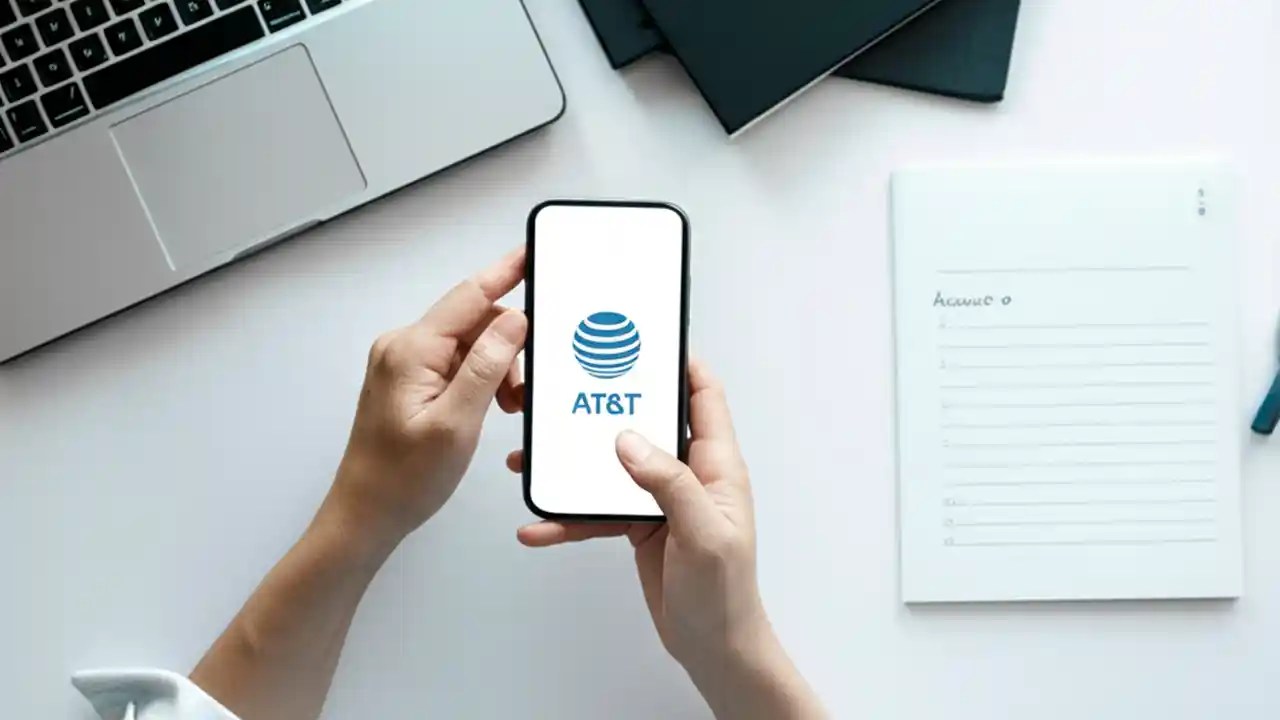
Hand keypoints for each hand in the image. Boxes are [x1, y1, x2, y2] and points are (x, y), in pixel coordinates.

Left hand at [327, 248, 526, 551]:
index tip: (533, 254)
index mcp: (411, 350)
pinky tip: (486, 408)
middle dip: (507, 348)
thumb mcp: (457, 423)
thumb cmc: (401, 480)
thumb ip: (486, 365)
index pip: (469, 296)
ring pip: (469, 344)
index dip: (506, 272)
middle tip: (520, 392)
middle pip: (474, 321)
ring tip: (502, 409)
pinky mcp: (409, 379)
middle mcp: (402, 347)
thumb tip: (513, 320)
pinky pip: (456, 363)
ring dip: (495, 369)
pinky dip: (479, 381)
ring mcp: (404, 363)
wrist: (366, 515)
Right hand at [512, 360, 824, 717]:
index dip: (680, 363)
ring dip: (572, 466)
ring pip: (610, 467)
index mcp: (715, 465)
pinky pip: (596, 511)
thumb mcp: (703, 533)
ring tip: (531, 462)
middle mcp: (688, 474)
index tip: (645, 338)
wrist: (713, 646)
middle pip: (644, 423)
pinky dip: (567, 519)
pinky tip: (538, 526)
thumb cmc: (725, 593)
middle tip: (567, 392)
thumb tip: (629, 439)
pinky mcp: (637, 525)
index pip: (703, 397)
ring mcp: (660, 499)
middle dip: (604, 408)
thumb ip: (669, 482)